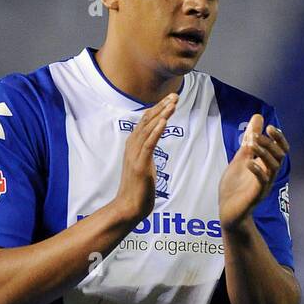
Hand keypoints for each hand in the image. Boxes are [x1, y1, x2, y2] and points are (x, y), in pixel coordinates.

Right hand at [112, 93, 177, 228]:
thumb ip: (147, 153)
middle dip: (161, 107)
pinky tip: (164, 121)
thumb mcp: (143, 166)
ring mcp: (135, 155)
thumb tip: (153, 145)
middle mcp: (132, 147)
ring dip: (161, 115)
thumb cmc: (138, 190)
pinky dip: (156, 132)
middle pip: (147, 121)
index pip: (146, 122)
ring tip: (173, 103)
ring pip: (148, 129)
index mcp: (133, 146)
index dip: (157, 109)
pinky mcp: (139, 165)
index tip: (170, 99)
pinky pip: (149, 145)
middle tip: (175, 95)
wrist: (129, 207)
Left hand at [219, 112, 287, 233]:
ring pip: (273, 166)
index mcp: (266, 166)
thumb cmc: (235, 186)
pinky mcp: (256, 195)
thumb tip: (257, 117)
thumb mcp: (240, 158)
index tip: (269, 127)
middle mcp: (269, 175)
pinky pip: (262, 181)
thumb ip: (248, 140)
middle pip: (280, 156)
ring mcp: (263, 185)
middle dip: (269, 143)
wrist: (227, 211)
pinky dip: (257, 170)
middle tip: (255, 136)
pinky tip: (249, 162)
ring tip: (251, 144)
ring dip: (263, 152)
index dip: (279, 138)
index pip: (281, 149)